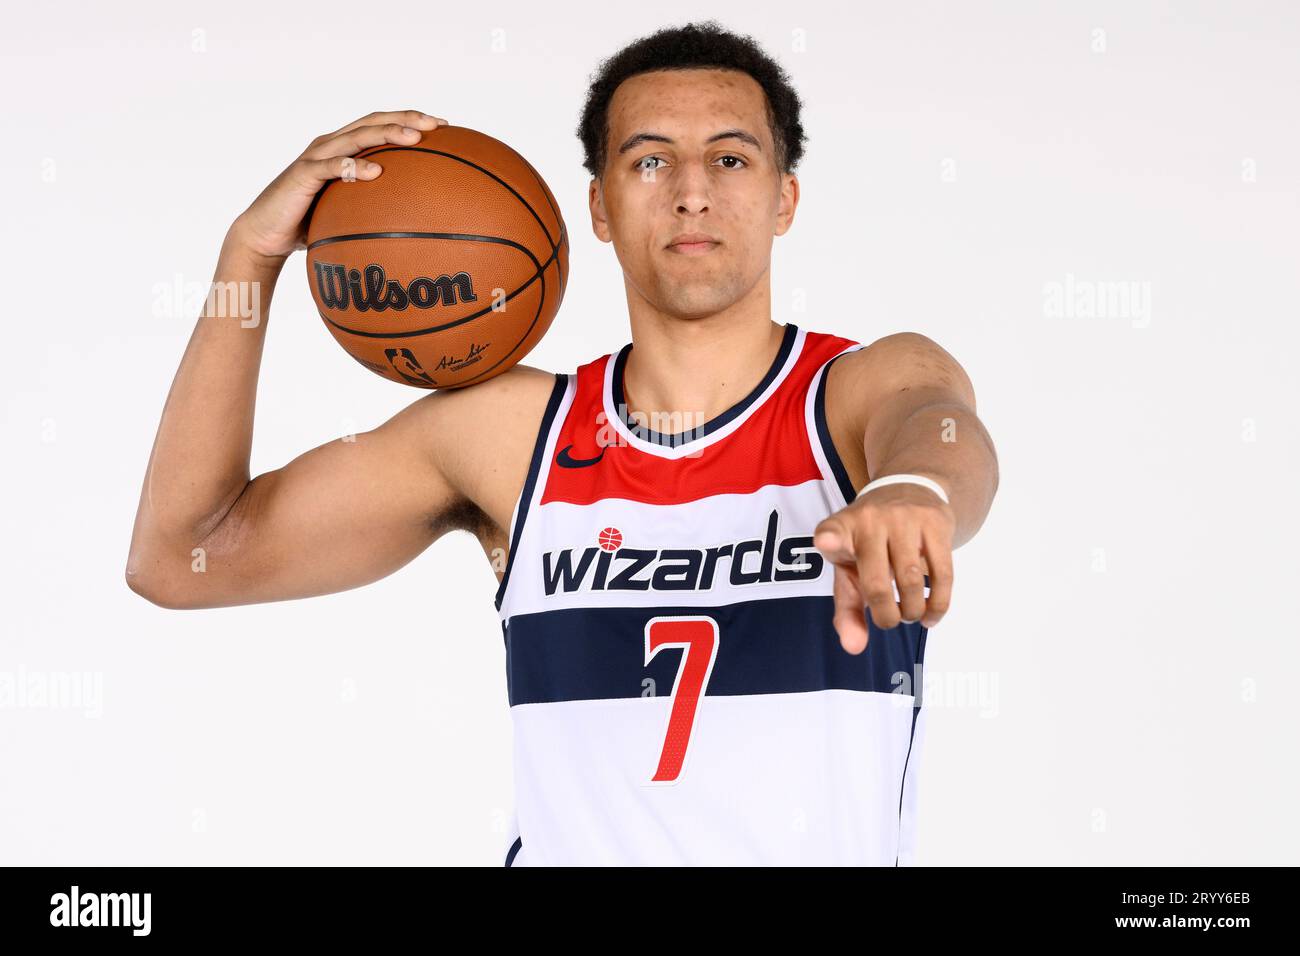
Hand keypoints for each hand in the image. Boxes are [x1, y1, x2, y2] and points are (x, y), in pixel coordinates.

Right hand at [227, 109, 448, 263]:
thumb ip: (375, 207)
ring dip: (386, 134)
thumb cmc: (311, 224)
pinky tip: (376, 171)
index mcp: (343, 148)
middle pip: (373, 122)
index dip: (411, 120)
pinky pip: (331, 167)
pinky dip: (354, 166)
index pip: (381, 125)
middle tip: (437, 125)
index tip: (444, 126)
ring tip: (414, 138)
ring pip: (355, 136)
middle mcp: (331, 145)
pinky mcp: (303, 174)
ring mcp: (316, 157)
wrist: (267, 233)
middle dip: (406, 119)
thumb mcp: (349, 212)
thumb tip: (417, 223)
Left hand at [813, 482, 954, 653]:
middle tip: (890, 621)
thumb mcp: (849, 567)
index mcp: (841, 528)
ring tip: (909, 615)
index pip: (831, 532)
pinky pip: (943, 573)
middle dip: (886, 615)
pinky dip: (939, 603)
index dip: (829, 539)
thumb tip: (854, 647)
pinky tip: (930, 615)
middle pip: (876, 580)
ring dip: (912, 609)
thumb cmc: (869, 541)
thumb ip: (847, 609)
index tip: (826, 542)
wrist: (908, 489)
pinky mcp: (935, 522)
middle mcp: (870, 519)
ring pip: (912, 578)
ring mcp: (905, 518)